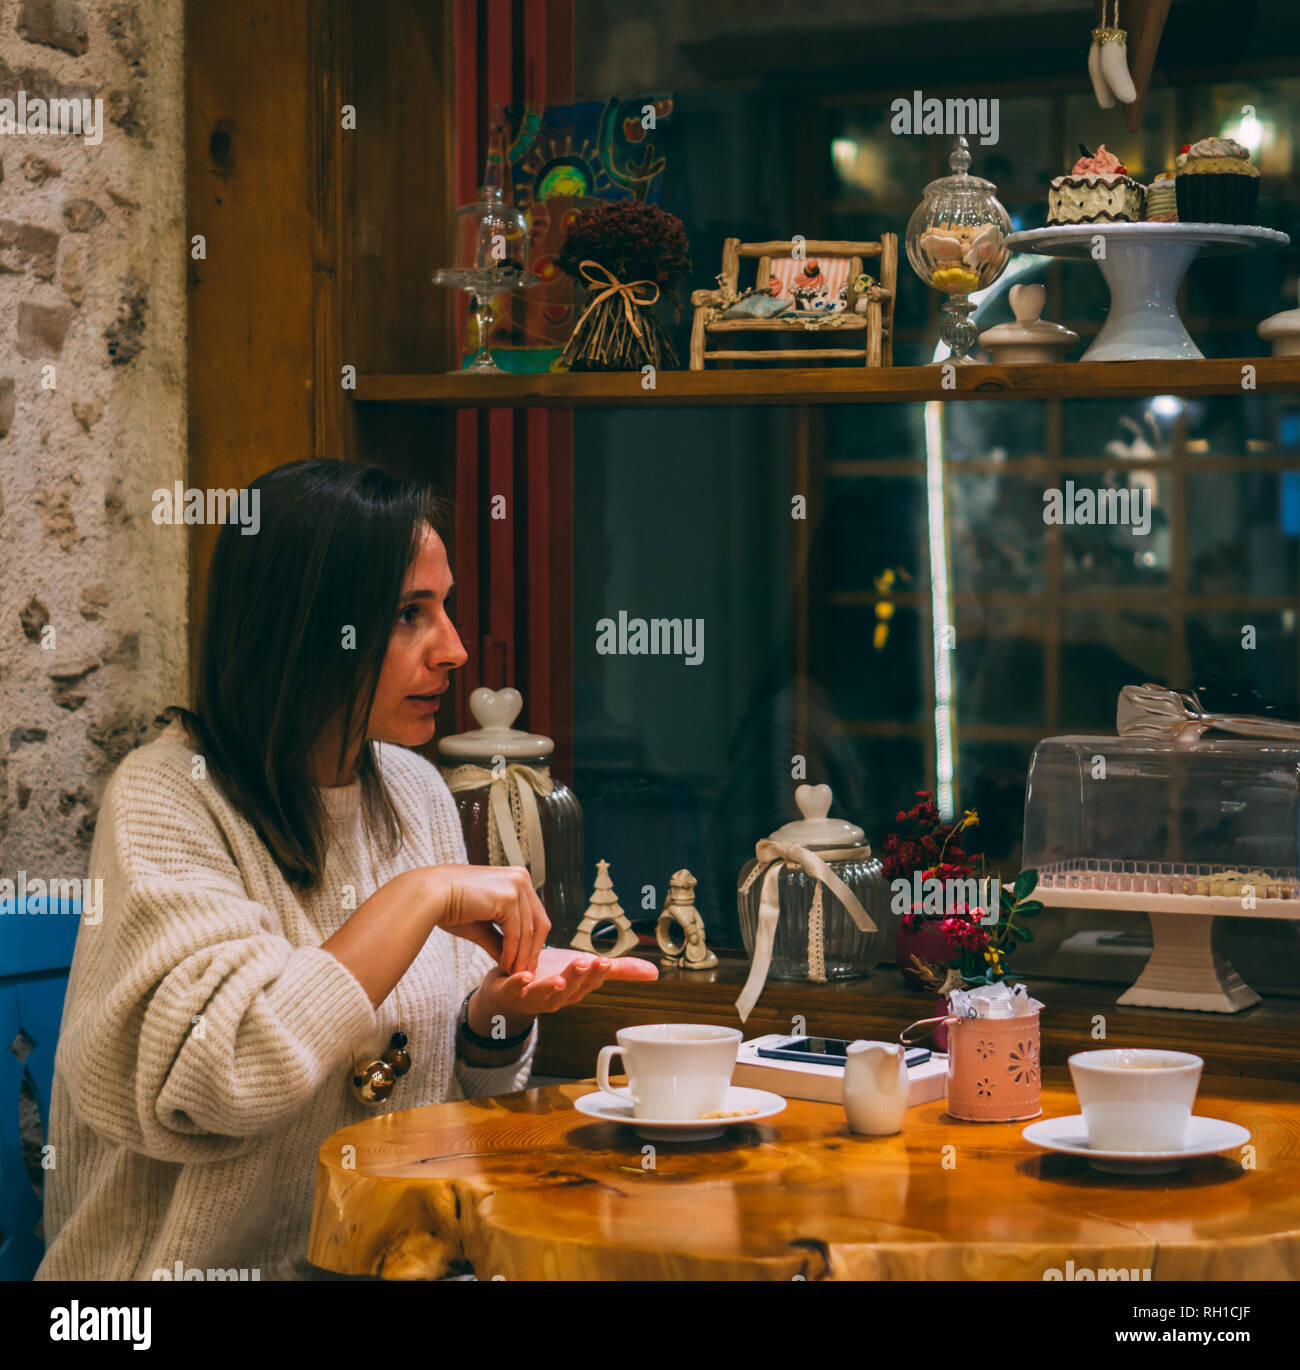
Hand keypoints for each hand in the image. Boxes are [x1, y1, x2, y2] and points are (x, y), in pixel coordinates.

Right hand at [427, 865, 549, 974]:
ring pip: (529, 930)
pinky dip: (512, 952)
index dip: (533, 942)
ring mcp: (516, 886)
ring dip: (523, 956)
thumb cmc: (450, 906)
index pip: (536, 915)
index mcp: (518, 879)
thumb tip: (511, 960)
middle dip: (533, 951)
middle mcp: (521, 878)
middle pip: (539, 922)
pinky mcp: (508, 898)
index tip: (526, 963)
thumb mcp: (483, 924)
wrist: (428, 895)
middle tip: (526, 973)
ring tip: (515, 974)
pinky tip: (505, 965)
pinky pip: (516, 933)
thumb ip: (500, 939)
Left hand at [481, 946, 658, 1016]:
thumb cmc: (553, 973)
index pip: (589, 982)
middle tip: (585, 963)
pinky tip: (522, 976)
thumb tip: (654, 972)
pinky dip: (517, 984)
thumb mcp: (588, 967)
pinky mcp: (507, 991)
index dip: (597, 973)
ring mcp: (530, 997)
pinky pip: (511, 990)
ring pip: (543, 994)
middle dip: (577, 977)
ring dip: (551, 987)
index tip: (604, 962)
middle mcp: (555, 998)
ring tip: (558, 978)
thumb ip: (619, 970)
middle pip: (568, 989)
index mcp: (576, 991)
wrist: (511, 983)